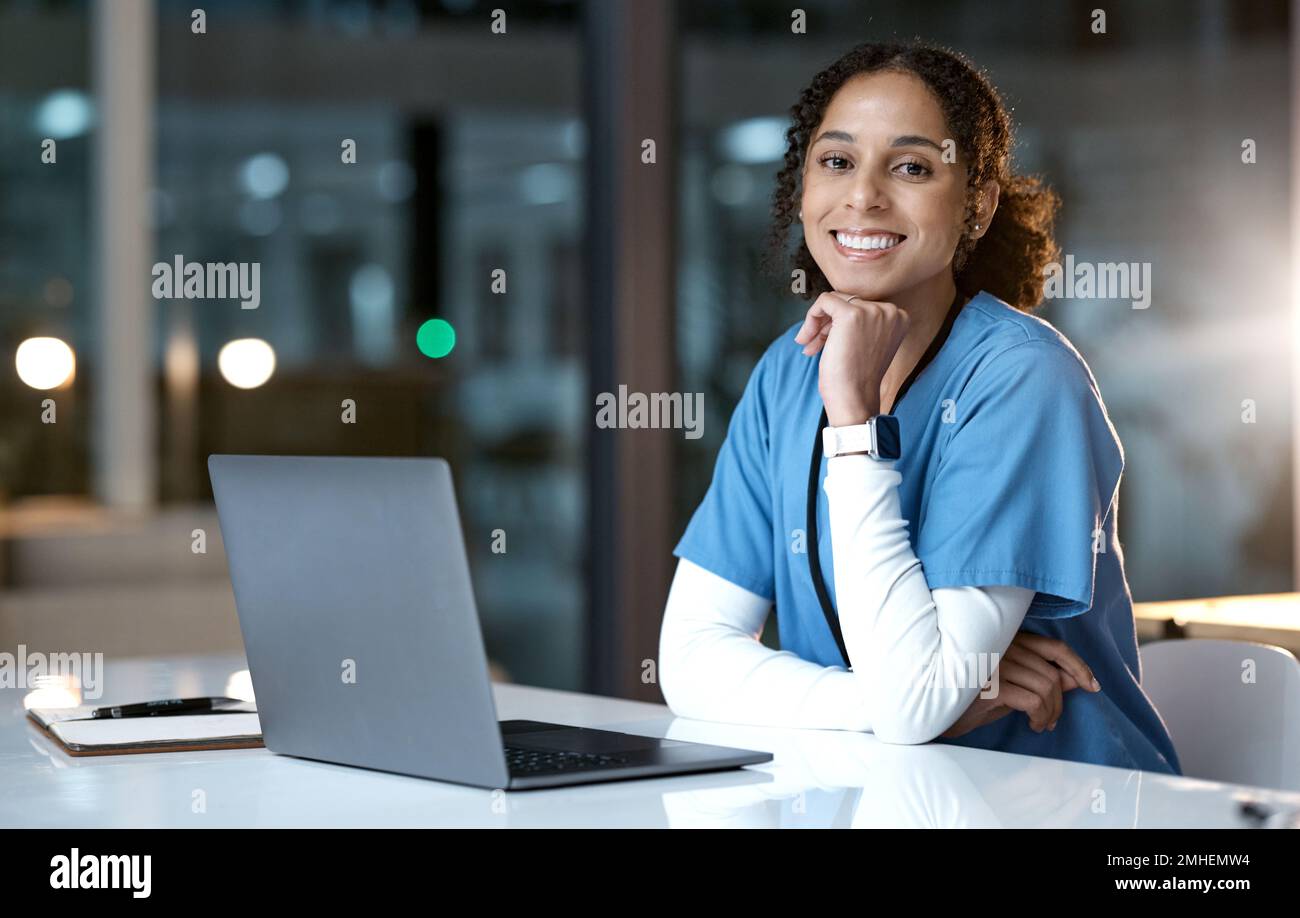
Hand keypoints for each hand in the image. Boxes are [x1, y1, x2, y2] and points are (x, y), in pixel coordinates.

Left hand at [794, 292, 908, 425]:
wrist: (854, 399)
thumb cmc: (856, 379)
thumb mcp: (865, 344)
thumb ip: (860, 323)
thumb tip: (831, 304)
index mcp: (899, 318)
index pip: (862, 306)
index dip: (840, 323)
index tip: (828, 343)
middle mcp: (890, 311)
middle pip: (848, 301)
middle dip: (826, 323)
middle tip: (813, 345)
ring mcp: (872, 311)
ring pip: (834, 301)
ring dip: (817, 323)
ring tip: (808, 345)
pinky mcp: (851, 314)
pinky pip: (823, 301)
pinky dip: (811, 317)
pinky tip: (806, 338)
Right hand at [940, 632, 1100, 738]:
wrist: (933, 709)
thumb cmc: (969, 696)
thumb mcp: (1009, 686)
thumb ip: (1040, 678)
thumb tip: (1074, 679)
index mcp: (1007, 639)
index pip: (1055, 646)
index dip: (1079, 666)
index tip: (1092, 685)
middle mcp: (1002, 646)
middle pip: (1053, 673)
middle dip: (1061, 702)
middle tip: (1051, 721)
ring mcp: (996, 663)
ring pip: (1046, 688)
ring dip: (1051, 713)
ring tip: (1041, 724)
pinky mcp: (991, 684)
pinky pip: (1033, 701)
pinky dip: (1040, 717)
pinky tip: (1032, 725)